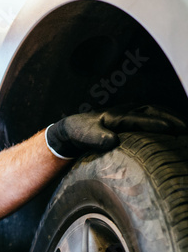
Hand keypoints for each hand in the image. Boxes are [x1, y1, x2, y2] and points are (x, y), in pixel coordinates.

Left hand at [46, 105, 186, 158]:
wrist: (73, 127)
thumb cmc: (79, 132)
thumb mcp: (83, 135)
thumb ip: (96, 138)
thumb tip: (113, 141)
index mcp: (115, 115)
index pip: (138, 119)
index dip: (154, 123)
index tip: (170, 129)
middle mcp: (125, 110)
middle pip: (152, 111)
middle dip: (171, 118)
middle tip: (185, 130)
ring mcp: (130, 112)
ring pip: (155, 111)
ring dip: (171, 117)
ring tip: (185, 128)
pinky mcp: (132, 117)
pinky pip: (152, 115)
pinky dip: (165, 118)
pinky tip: (176, 128)